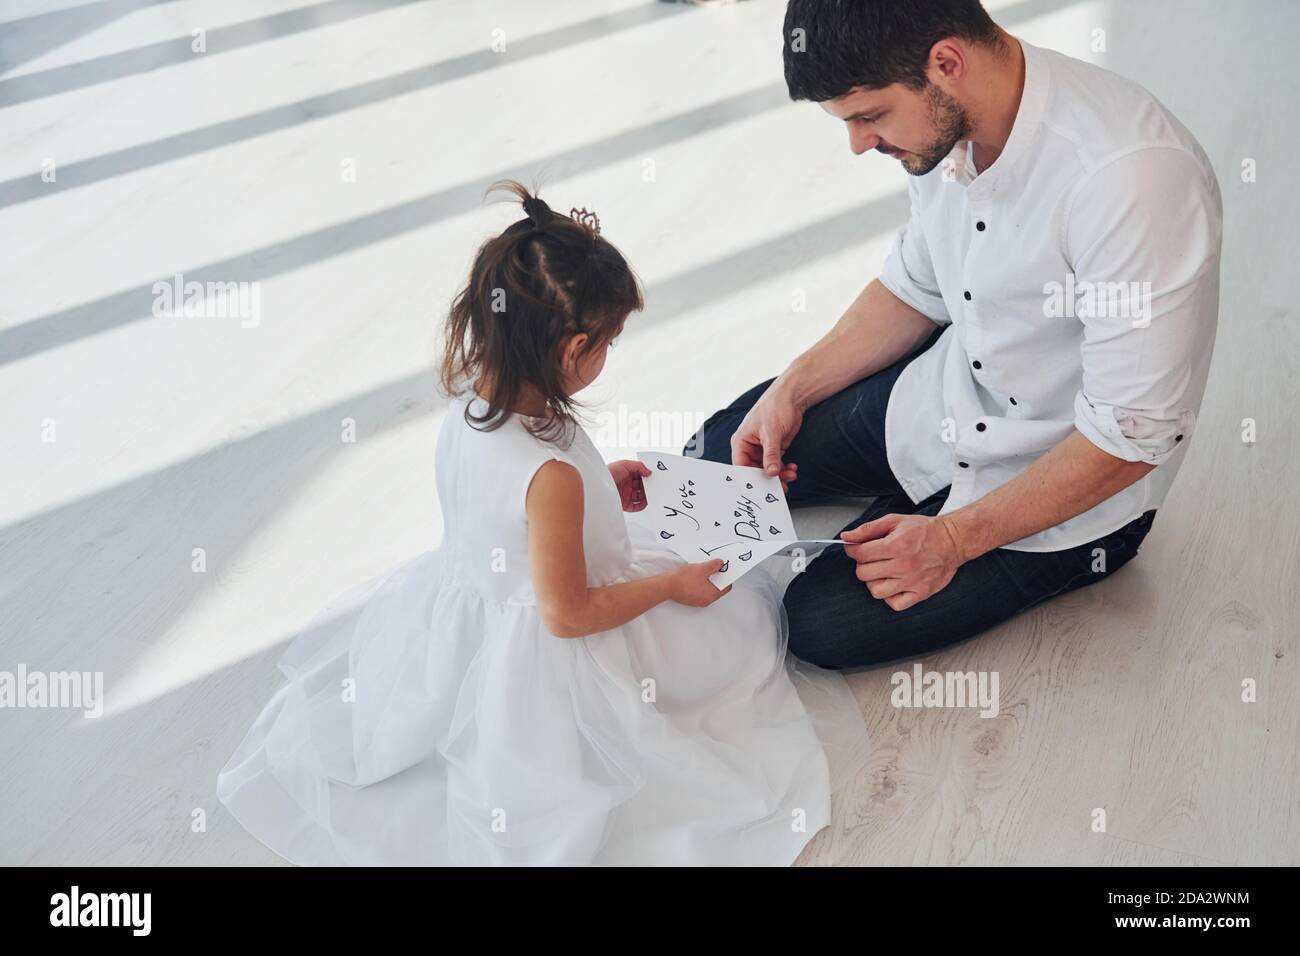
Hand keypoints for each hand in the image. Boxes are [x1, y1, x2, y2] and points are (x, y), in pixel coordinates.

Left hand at [608, 459, 651, 510]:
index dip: (647, 476)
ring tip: (652, 495)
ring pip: (640, 497)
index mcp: (626, 474)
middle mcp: (626, 484)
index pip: (640, 476)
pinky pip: (635, 507)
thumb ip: (638, 466)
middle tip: (655, 487)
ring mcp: (625, 495)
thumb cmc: (607, 473)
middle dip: (648, 487)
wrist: (598, 486)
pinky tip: (646, 502)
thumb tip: (649, 472)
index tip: (654, 477)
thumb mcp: (624, 464)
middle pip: (641, 487)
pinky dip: (642, 506)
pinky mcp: (624, 504)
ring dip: (647, 496)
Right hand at [667, 559, 732, 606]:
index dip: (727, 576)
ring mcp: (698, 601)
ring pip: (707, 589)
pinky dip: (700, 584)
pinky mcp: (690, 599)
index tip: (724, 569)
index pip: (726, 587)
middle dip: (716, 577)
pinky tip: (695, 576)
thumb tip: (720, 564)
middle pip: (717, 588)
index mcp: (712, 595)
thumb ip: (714, 566)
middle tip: (714, 567)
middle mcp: (706, 600)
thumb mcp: (702, 568)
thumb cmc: (683, 580)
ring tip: (703, 570)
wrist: (666, 586)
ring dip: (707, 580)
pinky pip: (699, 591)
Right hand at [730, 382, 804, 491]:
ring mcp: (762, 448)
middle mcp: (749, 447)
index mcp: (741, 441)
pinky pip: (777, 464)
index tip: (761, 489)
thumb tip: (771, 473)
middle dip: (768, 479)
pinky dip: (784, 469)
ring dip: (779, 475)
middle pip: (755, 471)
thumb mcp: (771, 433)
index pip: (741, 466)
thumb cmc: (775, 407)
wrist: (792, 397)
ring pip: (767, 469)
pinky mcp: (774, 448)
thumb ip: (771, 454)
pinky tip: (793, 468)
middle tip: (781, 487)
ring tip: (791, 475)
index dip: (750, 479)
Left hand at [839, 513, 964, 610]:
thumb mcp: (894, 521)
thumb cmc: (924, 530)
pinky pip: (894, 604)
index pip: (860, 554)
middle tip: (872, 558)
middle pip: (864, 573)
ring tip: (882, 572)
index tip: (856, 548)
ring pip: (876, 591)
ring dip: (874, 581)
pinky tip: (893, 584)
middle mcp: (903, 565)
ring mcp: (912, 581)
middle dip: (863, 564)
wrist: (952, 541)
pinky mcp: (921, 593)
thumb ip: (867, 529)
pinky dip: (890, 597)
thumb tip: (846, 537)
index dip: (853, 550)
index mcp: (896, 545)